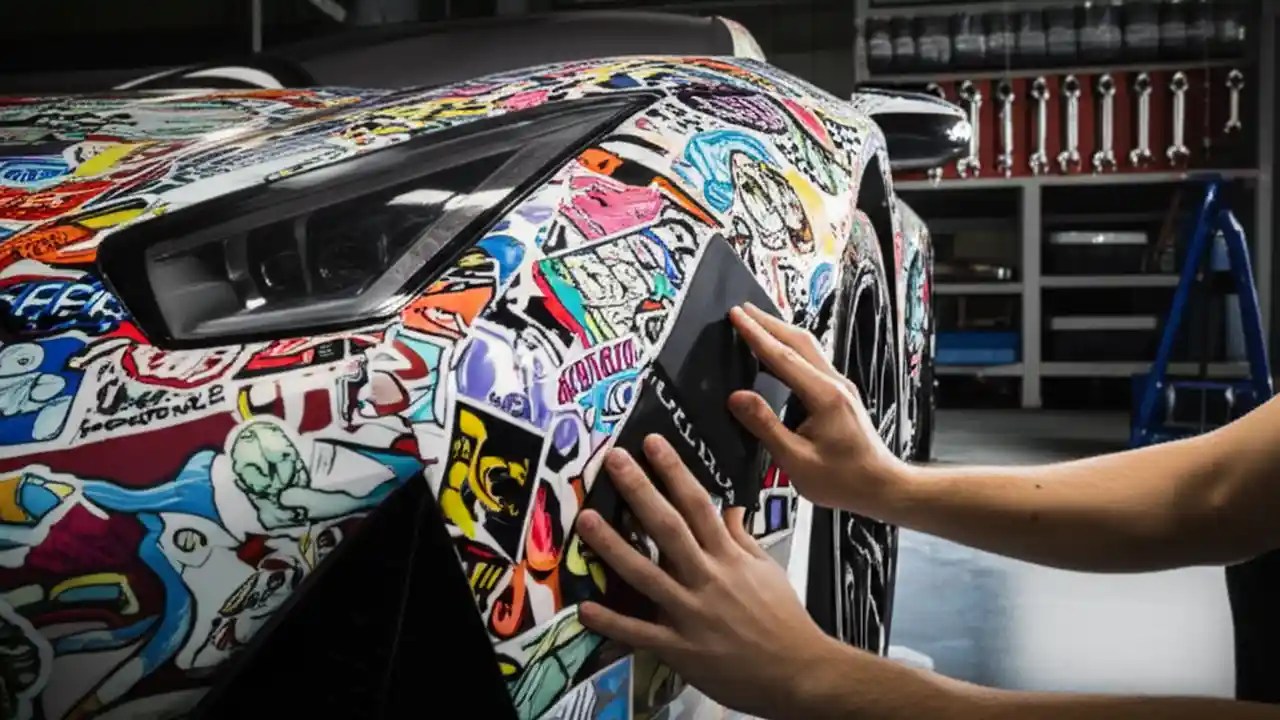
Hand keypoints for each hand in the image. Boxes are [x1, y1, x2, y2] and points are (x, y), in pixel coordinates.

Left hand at [575, 435, 841, 719]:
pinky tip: (585, 608)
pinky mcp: (680, 648)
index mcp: (729, 557)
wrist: (799, 672)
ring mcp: (691, 613)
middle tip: (614, 461)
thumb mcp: (768, 570)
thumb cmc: (784, 619)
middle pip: (668, 528)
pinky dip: (612, 622)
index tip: (652, 444)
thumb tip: (729, 507)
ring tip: (585, 520)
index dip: (674, 471)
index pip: (698, 504)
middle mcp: (707, 578)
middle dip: (640, 491)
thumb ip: (742, 538)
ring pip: (646, 575)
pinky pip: (640, 633)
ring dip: (613, 547)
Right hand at [727, 302, 908, 515]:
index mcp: (824, 396)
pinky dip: (790, 349)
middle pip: (798, 341)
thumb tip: (736, 397)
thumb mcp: (796, 460)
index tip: (736, 315)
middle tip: (741, 308)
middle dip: (768, 322)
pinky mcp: (840, 394)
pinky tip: (777, 353)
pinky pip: (812, 361)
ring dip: (780, 332)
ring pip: (807, 348)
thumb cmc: (842, 480)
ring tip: (755, 322)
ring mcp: (840, 387)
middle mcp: (834, 384)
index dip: (756, 334)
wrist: (883, 487)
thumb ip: (765, 426)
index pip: (782, 357)